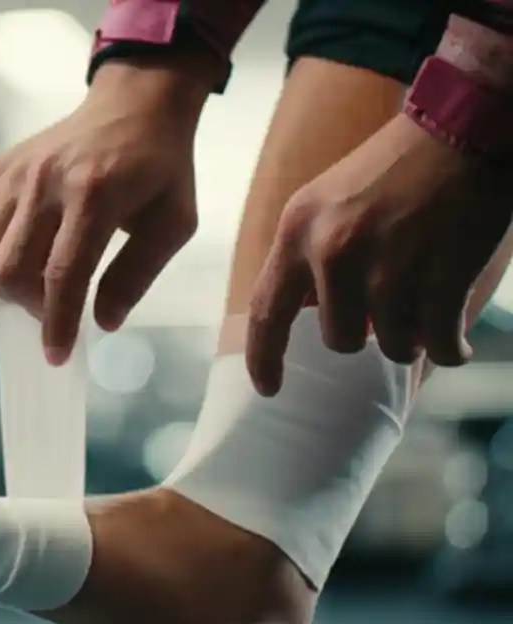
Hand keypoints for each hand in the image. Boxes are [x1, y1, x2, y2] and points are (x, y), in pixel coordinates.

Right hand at [0, 52, 220, 364]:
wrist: (134, 105)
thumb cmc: (160, 169)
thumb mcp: (174, 223)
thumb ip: (137, 275)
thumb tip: (101, 322)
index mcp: (94, 194)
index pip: (63, 273)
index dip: (56, 322)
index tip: (56, 356)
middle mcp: (45, 182)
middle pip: (11, 269)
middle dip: (30, 306)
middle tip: (55, 309)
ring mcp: (14, 174)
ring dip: (4, 287)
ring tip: (35, 285)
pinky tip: (17, 256)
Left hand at [248, 114, 512, 395]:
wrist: (464, 129)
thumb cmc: (396, 166)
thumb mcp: (327, 201)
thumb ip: (307, 256)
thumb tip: (297, 312)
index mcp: (297, 231)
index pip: (266, 312)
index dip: (264, 359)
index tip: (269, 389)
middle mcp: (333, 252)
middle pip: (340, 338)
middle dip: (369, 330)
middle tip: (395, 298)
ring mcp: (387, 267)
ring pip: (393, 344)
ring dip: (413, 332)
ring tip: (428, 295)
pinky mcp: (440, 279)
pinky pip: (438, 345)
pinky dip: (450, 347)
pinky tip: (455, 337)